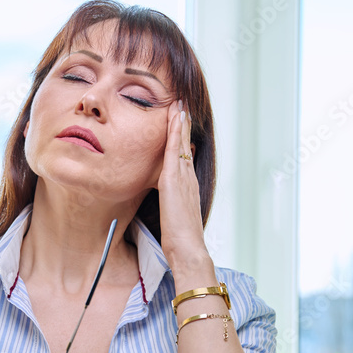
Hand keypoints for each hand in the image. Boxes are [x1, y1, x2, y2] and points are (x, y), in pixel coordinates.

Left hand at [157, 99, 209, 272]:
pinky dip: (175, 132)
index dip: (181, 138)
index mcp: (187, 186)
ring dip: (180, 121)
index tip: (180, 122)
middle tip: (182, 103)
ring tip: (178, 102)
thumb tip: (164, 200)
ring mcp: (183, 177)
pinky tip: (175, 118)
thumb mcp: (172, 216)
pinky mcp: (174, 179)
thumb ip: (169, 204)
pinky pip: (175, 150)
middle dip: (183, 124)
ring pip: (181, 143)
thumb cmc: (179, 239)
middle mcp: (188, 178)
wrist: (187, 249)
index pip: (184, 156)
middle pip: (185, 145)